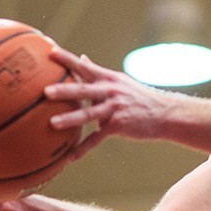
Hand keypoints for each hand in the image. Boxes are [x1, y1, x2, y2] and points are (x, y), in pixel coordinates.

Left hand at [45, 48, 178, 160]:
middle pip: (84, 90)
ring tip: (52, 123)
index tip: (50, 52)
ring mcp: (114, 108)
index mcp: (108, 79)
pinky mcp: (118, 125)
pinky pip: (97, 138)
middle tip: (46, 91)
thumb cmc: (138, 96)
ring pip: (89, 114)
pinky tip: (69, 158)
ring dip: (70, 119)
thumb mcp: (119, 81)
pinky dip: (83, 148)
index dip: (67, 59)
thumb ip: (97, 72)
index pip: (84, 66)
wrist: (165, 113)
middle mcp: (110, 91)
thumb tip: (81, 58)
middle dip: (65, 90)